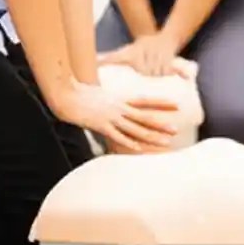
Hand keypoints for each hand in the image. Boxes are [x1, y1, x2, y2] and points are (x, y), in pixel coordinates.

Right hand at [52, 82, 179, 152]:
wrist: (66, 96)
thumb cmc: (81, 95)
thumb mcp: (102, 95)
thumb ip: (113, 101)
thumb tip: (120, 104)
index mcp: (121, 100)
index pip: (146, 101)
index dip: (162, 103)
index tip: (177, 105)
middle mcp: (119, 108)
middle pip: (145, 117)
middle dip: (161, 124)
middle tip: (176, 130)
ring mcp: (111, 117)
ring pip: (136, 129)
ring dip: (151, 136)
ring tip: (165, 142)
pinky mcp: (101, 125)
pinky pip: (118, 136)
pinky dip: (129, 142)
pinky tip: (139, 148)